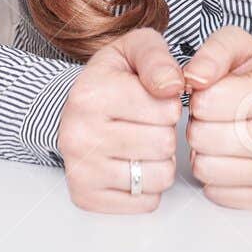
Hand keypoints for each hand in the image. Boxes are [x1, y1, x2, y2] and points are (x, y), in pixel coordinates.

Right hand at [58, 27, 183, 213]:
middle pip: (164, 145)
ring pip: (159, 178)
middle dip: (165, 132)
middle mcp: (78, 134)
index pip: (167, 109)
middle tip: (146, 122)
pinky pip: (146, 202)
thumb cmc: (114, 77)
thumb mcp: (136, 48)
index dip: (169, 103)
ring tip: (141, 142)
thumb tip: (173, 86)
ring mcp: (80, 169)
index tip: (152, 97)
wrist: (77, 106)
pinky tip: (132, 163)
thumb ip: (158, 58)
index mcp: (90, 93)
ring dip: (160, 161)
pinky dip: (148, 186)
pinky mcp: (86, 196)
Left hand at [184, 26, 251, 209]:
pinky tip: (229, 157)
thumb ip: (212, 53)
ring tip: (220, 134)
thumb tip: (193, 78)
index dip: (199, 95)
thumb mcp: (238, 48)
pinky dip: (214, 176)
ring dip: (202, 152)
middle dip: (198, 124)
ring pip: (205, 168)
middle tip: (214, 117)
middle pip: (203, 138)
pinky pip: (216, 192)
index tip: (212, 92)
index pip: (208, 102)